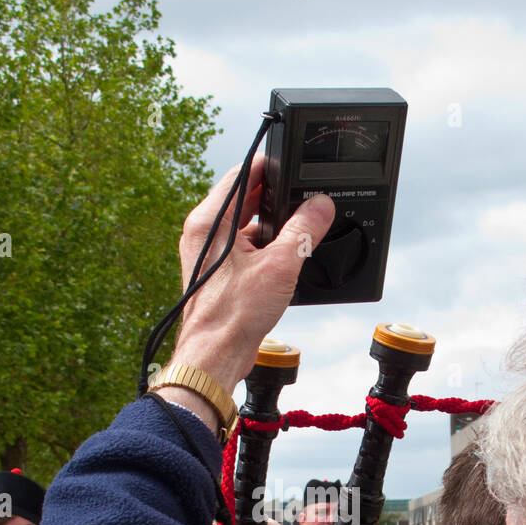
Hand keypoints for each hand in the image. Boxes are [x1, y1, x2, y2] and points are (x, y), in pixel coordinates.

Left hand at [170, 159, 335, 399]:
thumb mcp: (280, 266)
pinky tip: (284, 262)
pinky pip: (246, 248)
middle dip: (278, 200)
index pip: (244, 172)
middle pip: (247, 197)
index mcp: (210, 220)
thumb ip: (304, 230)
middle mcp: (205, 232)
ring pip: (248, 224)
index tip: (296, 167)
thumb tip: (320, 206)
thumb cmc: (232, 316)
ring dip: (274, 228)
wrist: (216, 357)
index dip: (272, 167)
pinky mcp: (219, 273)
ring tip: (296, 237)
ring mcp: (210, 253)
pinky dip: (266, 249)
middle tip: (304, 203)